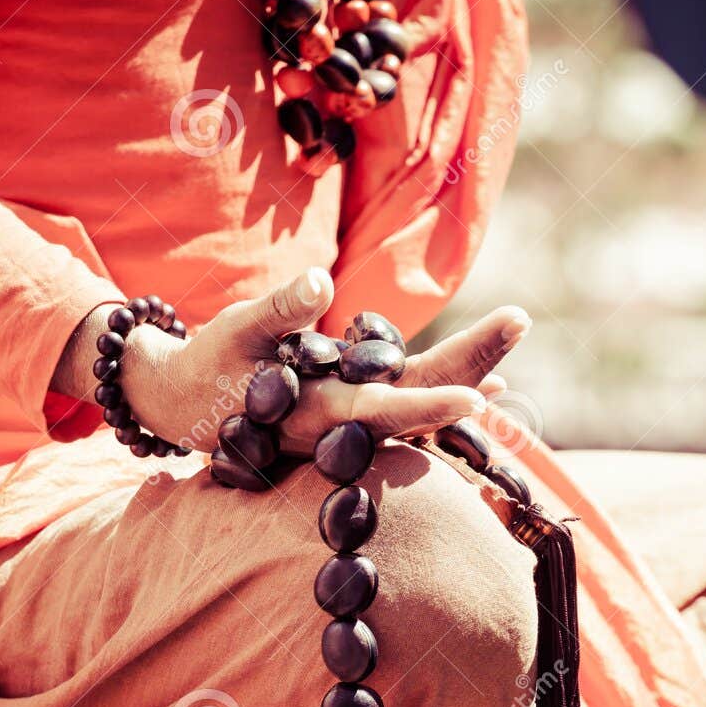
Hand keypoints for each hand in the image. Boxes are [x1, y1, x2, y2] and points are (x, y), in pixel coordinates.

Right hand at [56, 268, 529, 453]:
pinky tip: (491, 380)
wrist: (186, 402)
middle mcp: (346, 425)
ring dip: (469, 367)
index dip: (431, 404)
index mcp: (317, 412)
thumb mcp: (235, 329)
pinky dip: (446, 387)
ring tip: (514, 326)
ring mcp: (354, 422)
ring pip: (422, 400)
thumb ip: (277, 309)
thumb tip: (319, 280)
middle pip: (422, 400)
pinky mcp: (356, 413)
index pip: (384, 411)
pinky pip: (411, 403)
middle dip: (473, 361)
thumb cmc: (209, 363)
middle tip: (519, 317)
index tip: (479, 397)